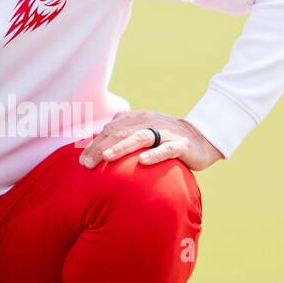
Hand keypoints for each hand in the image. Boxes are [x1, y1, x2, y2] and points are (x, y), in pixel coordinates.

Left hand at [77, 110, 223, 170]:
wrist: (201, 138)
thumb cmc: (164, 139)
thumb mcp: (142, 134)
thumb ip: (122, 137)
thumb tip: (94, 152)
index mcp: (137, 118)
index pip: (111, 129)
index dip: (95, 143)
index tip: (82, 160)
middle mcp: (149, 122)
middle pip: (121, 132)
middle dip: (101, 147)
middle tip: (87, 164)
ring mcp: (165, 133)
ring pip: (141, 137)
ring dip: (122, 147)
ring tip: (107, 157)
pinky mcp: (181, 145)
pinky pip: (167, 149)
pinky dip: (155, 154)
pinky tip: (143, 161)